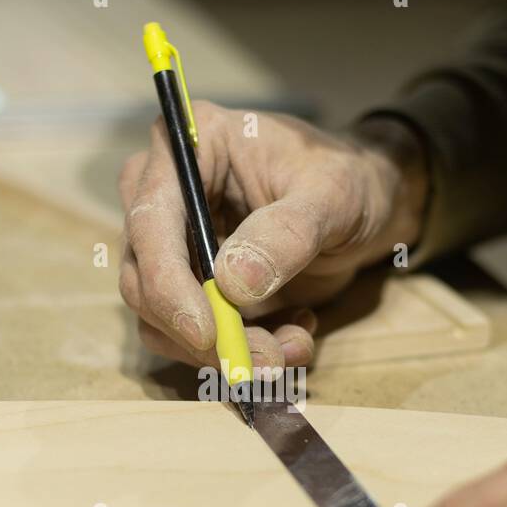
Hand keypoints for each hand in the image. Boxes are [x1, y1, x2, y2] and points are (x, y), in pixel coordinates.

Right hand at [118, 102, 427, 371]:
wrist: (364, 204)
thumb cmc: (347, 180)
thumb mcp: (332, 196)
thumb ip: (287, 233)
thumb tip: (232, 284)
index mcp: (188, 148)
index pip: (149, 221)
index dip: (167, 284)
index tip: (206, 332)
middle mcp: (166, 196)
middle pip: (142, 280)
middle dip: (200, 333)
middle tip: (266, 359)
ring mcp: (172, 247)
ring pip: (161, 322)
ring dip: (226, 352)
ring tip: (295, 345)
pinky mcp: (190, 289)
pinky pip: (192, 339)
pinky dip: (240, 353)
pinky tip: (294, 332)